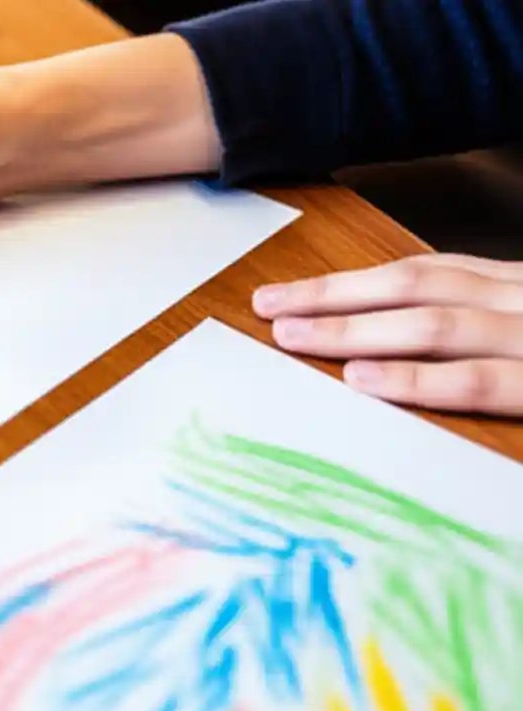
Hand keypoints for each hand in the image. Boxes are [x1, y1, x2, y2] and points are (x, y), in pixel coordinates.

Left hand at [253, 253, 522, 414]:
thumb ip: (481, 329)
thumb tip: (393, 337)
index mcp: (516, 287)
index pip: (424, 274)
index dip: (351, 283)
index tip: (291, 294)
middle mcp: (521, 302)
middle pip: (414, 287)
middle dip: (334, 296)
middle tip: (269, 307)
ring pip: (432, 325)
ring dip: (354, 330)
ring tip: (294, 337)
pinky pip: (476, 380)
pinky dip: (416, 378)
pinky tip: (361, 378)